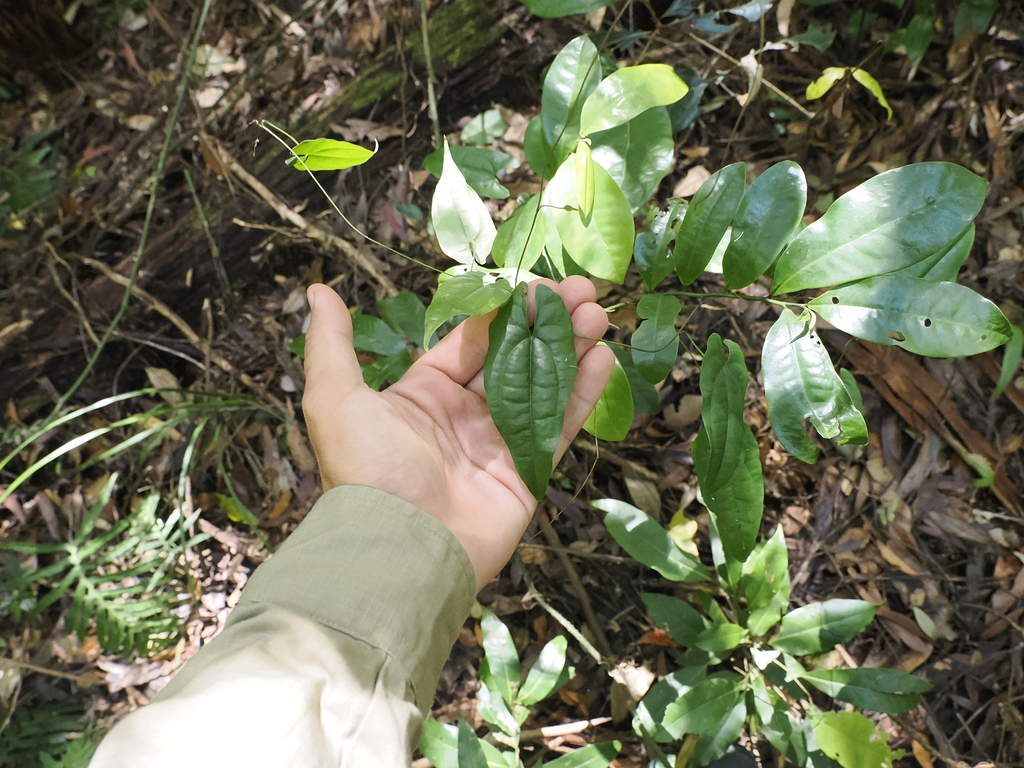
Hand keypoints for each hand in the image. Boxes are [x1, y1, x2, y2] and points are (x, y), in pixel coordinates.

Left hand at [302, 278, 614, 589]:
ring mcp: (498, 445)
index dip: (504, 311)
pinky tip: (603, 358)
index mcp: (423, 395)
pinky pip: (559, 426)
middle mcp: (463, 417)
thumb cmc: (367, 473)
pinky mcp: (527, 474)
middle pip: (513, 358)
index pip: (471, 341)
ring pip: (542, 385)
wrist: (402, 550)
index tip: (538, 285)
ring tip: (598, 315)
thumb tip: (317, 292)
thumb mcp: (336, 400)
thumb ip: (332, 344)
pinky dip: (583, 393)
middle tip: (582, 291)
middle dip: (547, 323)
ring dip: (570, 349)